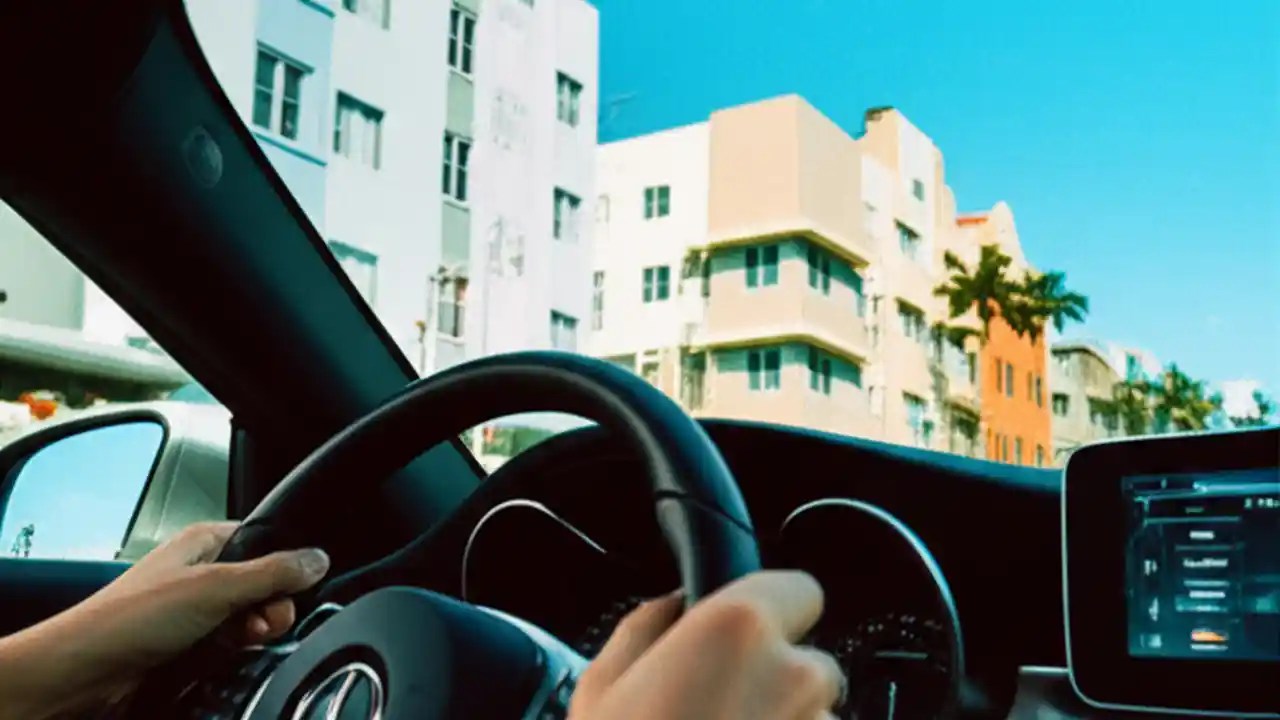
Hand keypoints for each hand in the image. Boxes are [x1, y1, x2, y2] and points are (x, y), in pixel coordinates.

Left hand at [0, 521, 328, 719]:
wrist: (84, 673)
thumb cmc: (129, 619)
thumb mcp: (215, 586)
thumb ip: (273, 572)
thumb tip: (318, 559)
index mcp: (206, 541)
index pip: (269, 544)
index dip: (285, 571)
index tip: (285, 593)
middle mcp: (201, 573)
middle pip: (265, 587)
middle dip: (269, 611)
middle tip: (252, 625)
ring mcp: (194, 611)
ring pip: (249, 622)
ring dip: (250, 637)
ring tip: (230, 644)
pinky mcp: (189, 646)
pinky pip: (231, 648)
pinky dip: (233, 656)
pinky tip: (221, 661)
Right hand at [570, 570, 844, 718]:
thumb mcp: (603, 684)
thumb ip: (648, 627)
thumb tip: (672, 609)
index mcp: (739, 628)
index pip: (800, 588)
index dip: (772, 610)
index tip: (745, 634)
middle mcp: (794, 676)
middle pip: (811, 662)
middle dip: (777, 681)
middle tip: (721, 708)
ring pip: (814, 717)